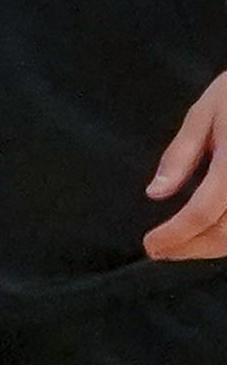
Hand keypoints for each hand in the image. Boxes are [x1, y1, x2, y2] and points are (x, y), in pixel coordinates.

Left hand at [145, 69, 226, 258]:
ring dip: (213, 248)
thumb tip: (155, 193)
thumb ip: (181, 155)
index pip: (204, 211)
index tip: (151, 246)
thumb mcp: (204, 114)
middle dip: (191, 248)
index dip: (177, 235)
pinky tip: (212, 234)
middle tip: (161, 251)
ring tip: (183, 246)